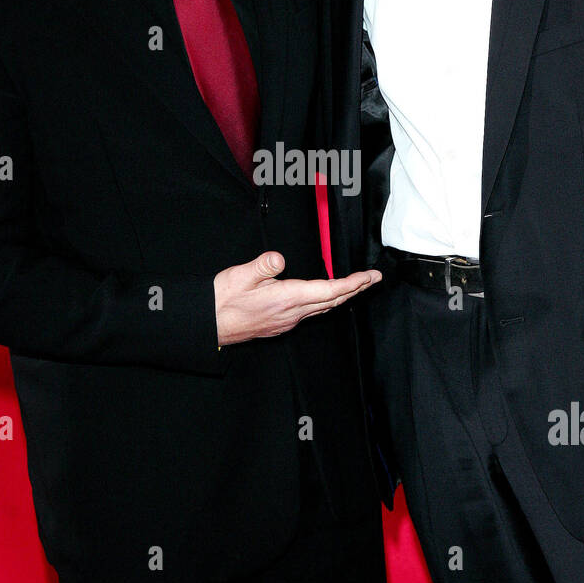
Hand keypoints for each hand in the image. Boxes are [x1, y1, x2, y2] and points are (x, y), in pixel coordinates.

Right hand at [214, 251, 381, 345]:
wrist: (209, 323)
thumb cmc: (223, 299)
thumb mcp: (240, 276)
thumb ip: (262, 266)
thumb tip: (278, 259)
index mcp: (287, 298)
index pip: (328, 290)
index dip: (352, 283)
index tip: (370, 276)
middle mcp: (292, 313)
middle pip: (332, 301)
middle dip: (356, 289)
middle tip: (374, 279)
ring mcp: (287, 321)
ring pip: (323, 308)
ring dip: (343, 296)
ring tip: (358, 286)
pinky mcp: (281, 323)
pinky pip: (312, 313)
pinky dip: (326, 302)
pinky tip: (327, 298)